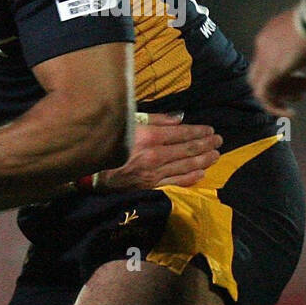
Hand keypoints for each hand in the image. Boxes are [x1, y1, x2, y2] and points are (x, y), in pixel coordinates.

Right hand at [90, 112, 220, 191]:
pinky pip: (175, 182)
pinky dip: (190, 178)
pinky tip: (201, 173)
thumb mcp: (127, 123)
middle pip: (187, 150)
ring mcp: (153, 173)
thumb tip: (179, 118)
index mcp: (149, 137)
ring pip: (185, 166)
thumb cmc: (104, 141)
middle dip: (205, 144)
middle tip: (219, 141)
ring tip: (215, 155)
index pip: (181, 133)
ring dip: (203, 160)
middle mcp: (155, 156)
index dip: (199, 131)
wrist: (86, 171)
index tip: (211, 130)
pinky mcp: (149, 186)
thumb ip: (154, 120)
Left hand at [249, 6, 305, 116]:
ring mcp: (264, 58)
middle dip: (282, 85)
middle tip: (302, 91)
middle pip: (263, 74)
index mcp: (268, 37)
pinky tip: (291, 113)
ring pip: (265, 86)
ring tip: (304, 96)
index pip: (268, 61)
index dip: (285, 72)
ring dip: (286, 95)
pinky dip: (275, 106)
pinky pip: (265, 94)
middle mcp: (261, 47)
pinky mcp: (271, 70)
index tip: (304, 76)